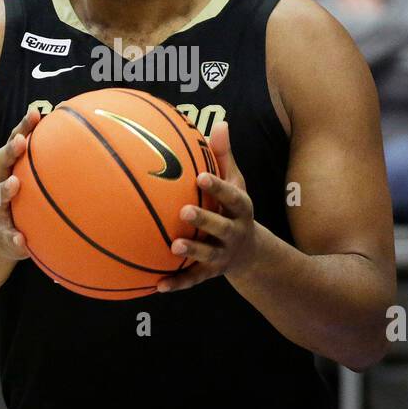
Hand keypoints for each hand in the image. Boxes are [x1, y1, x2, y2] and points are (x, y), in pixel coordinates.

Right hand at [0, 108, 40, 262]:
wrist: (5, 239)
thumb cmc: (29, 203)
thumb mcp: (39, 184)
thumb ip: (55, 166)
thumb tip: (89, 139)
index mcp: (12, 169)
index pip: (16, 143)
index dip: (23, 128)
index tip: (34, 114)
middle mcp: (1, 185)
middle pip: (0, 163)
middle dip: (9, 151)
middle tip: (20, 142)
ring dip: (5, 189)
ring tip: (15, 184)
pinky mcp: (3, 234)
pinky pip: (8, 235)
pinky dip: (14, 238)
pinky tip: (21, 239)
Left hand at [158, 120, 261, 292]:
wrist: (251, 254)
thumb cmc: (233, 208)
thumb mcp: (235, 183)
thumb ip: (224, 156)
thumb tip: (220, 122)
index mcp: (240, 210)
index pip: (232, 197)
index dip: (218, 187)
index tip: (201, 176)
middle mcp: (234, 233)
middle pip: (222, 227)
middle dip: (206, 220)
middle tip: (184, 211)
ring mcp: (223, 256)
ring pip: (208, 255)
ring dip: (192, 252)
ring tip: (173, 247)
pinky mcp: (210, 273)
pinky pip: (193, 280)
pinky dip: (176, 283)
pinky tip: (156, 285)